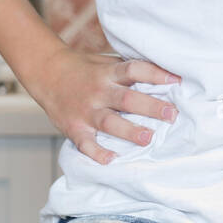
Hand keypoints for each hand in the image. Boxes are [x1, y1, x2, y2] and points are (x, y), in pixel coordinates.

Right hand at [30, 46, 179, 164]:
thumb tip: (163, 76)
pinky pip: (86, 143)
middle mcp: (99, 91)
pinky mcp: (74, 127)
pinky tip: (111, 160)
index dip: (155, 74)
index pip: (134, 70)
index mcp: (108, 73)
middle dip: (151, 107)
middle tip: (172, 115)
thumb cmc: (84, 69)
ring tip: (148, 138)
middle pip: (127, 99)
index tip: (176, 81)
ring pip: (110, 122)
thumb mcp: (105, 62)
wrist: (46, 73)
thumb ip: (128, 71)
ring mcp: (86, 111)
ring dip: (129, 131)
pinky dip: (97, 153)